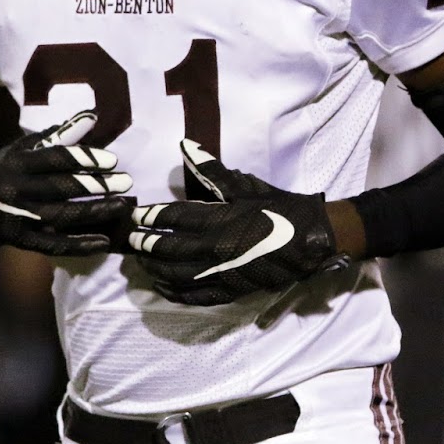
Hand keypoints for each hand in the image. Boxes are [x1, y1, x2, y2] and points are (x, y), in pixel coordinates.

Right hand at [0, 109, 133, 255]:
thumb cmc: (6, 171)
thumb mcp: (23, 149)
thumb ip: (58, 135)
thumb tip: (92, 116)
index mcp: (16, 163)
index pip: (55, 159)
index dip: (85, 159)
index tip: (113, 160)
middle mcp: (15, 190)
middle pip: (61, 188)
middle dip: (97, 186)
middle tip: (126, 182)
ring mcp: (18, 219)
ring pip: (61, 217)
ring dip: (95, 213)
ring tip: (122, 207)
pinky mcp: (22, 241)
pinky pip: (54, 245)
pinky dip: (80, 245)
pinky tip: (104, 241)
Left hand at [127, 140, 347, 305]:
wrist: (311, 239)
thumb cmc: (278, 208)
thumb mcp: (244, 187)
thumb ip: (211, 170)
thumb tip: (185, 146)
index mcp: (219, 219)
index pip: (175, 218)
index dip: (152, 216)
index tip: (137, 215)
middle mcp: (216, 249)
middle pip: (170, 249)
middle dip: (147, 245)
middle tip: (132, 240)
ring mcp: (224, 274)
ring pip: (178, 275)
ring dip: (155, 269)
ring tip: (142, 261)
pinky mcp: (232, 290)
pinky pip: (197, 296)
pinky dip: (175, 293)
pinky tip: (162, 287)